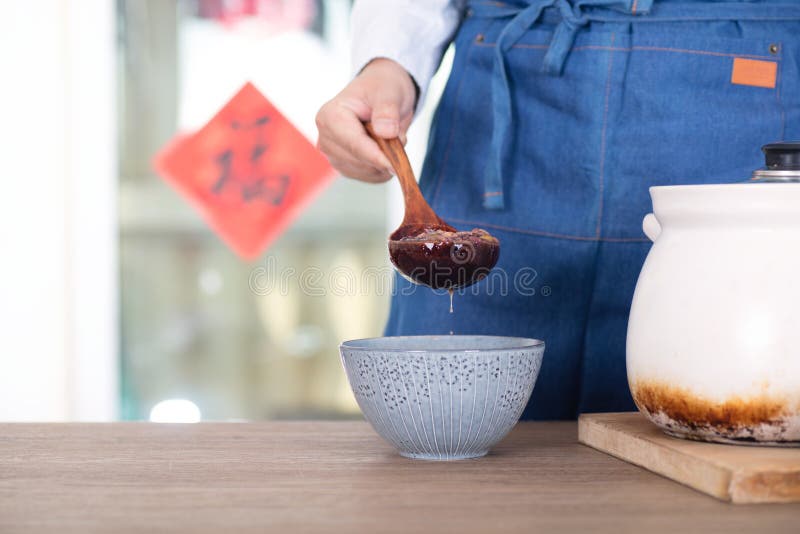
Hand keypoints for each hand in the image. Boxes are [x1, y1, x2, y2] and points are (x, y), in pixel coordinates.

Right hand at [316, 58, 416, 182]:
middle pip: (360, 161)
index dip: (376, 156)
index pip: (353, 144)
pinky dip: (384, 168)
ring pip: (366, 172)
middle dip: (384, 155)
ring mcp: (334, 155)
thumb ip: (387, 110)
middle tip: (398, 133)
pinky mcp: (345, 167)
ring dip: (385, 160)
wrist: (381, 94)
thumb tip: (386, 132)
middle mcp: (326, 138)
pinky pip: (370, 177)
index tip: (396, 166)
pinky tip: (386, 149)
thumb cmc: (382, 89)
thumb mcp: (389, 91)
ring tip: (389, 136)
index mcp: (330, 116)